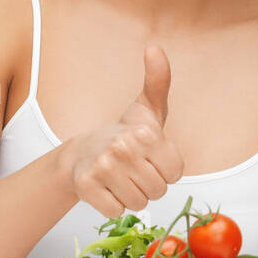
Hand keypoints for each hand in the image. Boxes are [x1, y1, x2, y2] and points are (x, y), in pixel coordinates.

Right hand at [66, 45, 184, 216]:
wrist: (82, 153)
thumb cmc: (124, 133)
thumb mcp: (147, 109)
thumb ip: (158, 80)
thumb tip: (154, 47)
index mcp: (144, 132)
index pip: (175, 174)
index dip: (165, 170)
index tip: (150, 158)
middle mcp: (123, 147)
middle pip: (157, 191)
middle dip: (148, 185)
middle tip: (133, 169)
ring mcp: (102, 167)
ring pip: (138, 204)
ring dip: (130, 195)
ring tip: (120, 178)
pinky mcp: (86, 186)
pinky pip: (115, 211)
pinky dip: (112, 205)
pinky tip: (106, 188)